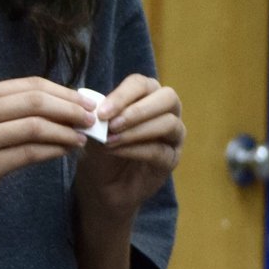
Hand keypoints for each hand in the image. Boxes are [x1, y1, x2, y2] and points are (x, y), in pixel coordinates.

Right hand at [0, 77, 94, 227]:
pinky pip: (29, 154)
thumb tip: (70, 103)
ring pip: (34, 127)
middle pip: (35, 102)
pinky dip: (54, 151)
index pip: (30, 85)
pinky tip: (67, 152)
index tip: (89, 102)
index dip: (64, 92)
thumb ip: (22, 111)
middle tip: (92, 120)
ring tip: (83, 138)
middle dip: (70, 110)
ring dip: (65, 132)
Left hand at [76, 74, 184, 220]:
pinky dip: (135, 149)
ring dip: (137, 130)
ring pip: (168, 123)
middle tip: (112, 124)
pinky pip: (160, 150)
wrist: (101, 184)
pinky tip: (115, 150)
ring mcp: (173, 137)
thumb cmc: (100, 150)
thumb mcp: (95, 128)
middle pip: (167, 98)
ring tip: (111, 138)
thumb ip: (101, 115)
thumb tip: (100, 106)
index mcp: (147, 97)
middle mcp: (166, 113)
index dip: (123, 95)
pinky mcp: (171, 159)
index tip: (101, 112)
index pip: (142, 85)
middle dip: (138, 109)